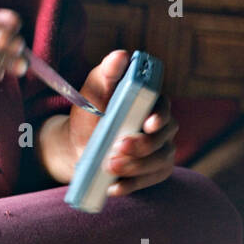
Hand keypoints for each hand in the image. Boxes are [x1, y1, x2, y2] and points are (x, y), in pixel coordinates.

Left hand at [70, 49, 178, 196]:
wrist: (79, 146)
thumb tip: (121, 56)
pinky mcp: (154, 171)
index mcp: (148, 102)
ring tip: (110, 167)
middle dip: (143, 145)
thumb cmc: (89, 115)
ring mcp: (160, 150)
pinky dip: (133, 185)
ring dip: (137, 166)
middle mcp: (161, 126)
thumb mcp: (92, 92)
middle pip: (164, 137)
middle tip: (117, 148)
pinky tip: (114, 187)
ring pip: (161, 160)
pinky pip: (152, 180)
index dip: (160, 116)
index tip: (148, 124)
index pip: (163, 106)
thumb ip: (106, 74)